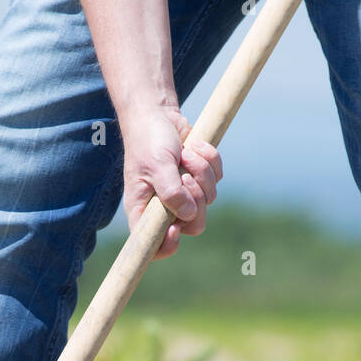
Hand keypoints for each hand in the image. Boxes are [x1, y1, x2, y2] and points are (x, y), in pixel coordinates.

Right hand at [120, 105, 222, 258]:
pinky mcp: (199, 179)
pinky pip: (216, 178)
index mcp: (144, 211)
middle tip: (185, 177)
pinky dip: (210, 160)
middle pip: (194, 225)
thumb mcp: (156, 165)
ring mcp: (184, 194)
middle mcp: (164, 208)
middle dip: (195, 198)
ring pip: (208, 199)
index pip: (153, 244)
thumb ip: (171, 192)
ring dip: (201, 172)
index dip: (166, 245)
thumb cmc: (148, 140)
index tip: (174, 228)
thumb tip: (188, 214)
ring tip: (185, 153)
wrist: (158, 114)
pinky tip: (194, 146)